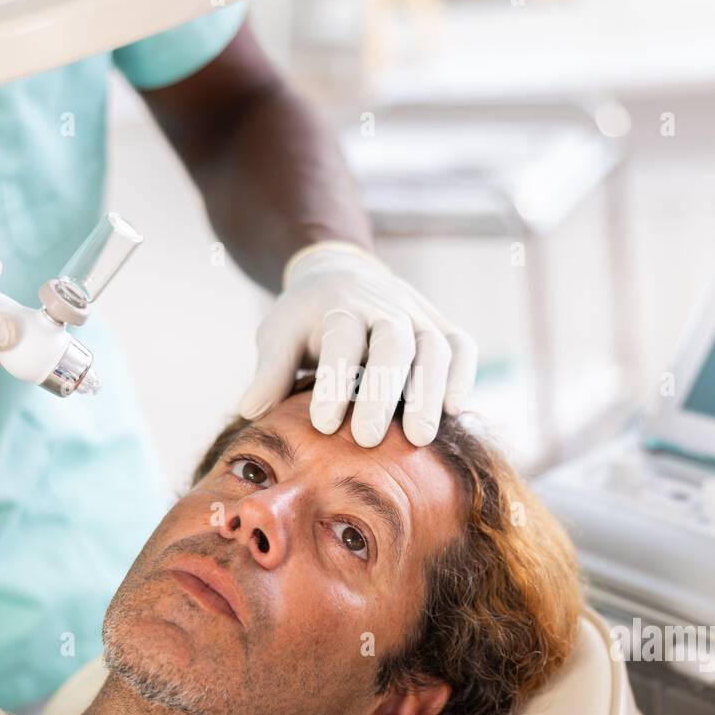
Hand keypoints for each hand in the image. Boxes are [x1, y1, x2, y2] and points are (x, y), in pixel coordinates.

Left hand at [238, 241, 477, 446]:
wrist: (341, 275)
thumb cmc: (306, 319)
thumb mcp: (280, 334)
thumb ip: (271, 371)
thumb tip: (250, 410)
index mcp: (339, 305)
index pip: (341, 339)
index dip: (334, 381)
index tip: (323, 425)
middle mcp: (384, 305)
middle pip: (392, 344)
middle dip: (382, 392)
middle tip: (368, 439)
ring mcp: (417, 315)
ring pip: (433, 346)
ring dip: (428, 391)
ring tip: (420, 437)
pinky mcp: (441, 326)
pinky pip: (461, 346)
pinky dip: (463, 374)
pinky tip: (455, 410)